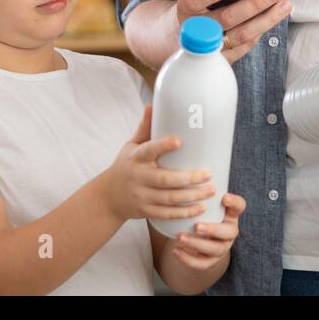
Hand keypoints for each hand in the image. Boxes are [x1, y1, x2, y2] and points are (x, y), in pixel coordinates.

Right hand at [101, 106, 215, 221]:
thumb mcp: (130, 147)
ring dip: (191, 196)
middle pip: (164, 179)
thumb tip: (151, 105)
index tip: (180, 141)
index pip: (149, 150)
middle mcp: (138, 177)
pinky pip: (167, 213)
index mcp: (135, 158)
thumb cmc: (125, 166)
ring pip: (168, 198)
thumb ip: (144, 129)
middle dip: (188, 178)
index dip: (163, 146)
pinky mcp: (146, 210)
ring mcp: (141, 196)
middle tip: (208, 174)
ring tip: (211, 190)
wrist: (108, 197)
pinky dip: (184, 213)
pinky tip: (201, 208)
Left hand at [171, 193, 245, 269]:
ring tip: (180, 238)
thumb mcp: (204, 201)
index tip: (224, 197)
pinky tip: (175, 251)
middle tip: (197, 226)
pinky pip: (201, 263)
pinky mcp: (210, 260)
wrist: (198, 239)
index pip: (239, 206)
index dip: (234, 203)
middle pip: (228, 232)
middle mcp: (229, 231)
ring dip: (197, 244)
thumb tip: (178, 164)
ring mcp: (221, 247)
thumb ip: (199, 189)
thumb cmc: (199, 212)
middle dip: (213, 230)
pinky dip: (188, 259)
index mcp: (230, 214)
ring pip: (214, 249)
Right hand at [174, 0, 291, 63]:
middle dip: (252, 5)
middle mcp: (196, 29)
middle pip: (226, 19)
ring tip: (284, 5)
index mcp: (186, 8)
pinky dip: (261, 30)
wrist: (187, 30)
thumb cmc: (199, 0)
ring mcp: (210, 46)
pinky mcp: (223, 58)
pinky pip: (246, 45)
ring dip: (267, 19)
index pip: (196, 1)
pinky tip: (273, 17)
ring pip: (241, 35)